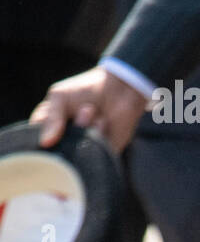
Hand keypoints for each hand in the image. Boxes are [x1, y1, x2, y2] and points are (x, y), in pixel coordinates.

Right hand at [30, 67, 148, 151]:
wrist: (120, 88)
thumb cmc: (86, 89)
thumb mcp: (60, 97)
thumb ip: (51, 118)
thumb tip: (45, 142)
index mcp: (50, 128)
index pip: (38, 142)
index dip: (42, 137)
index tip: (53, 123)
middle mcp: (67, 141)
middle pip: (58, 149)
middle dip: (67, 130)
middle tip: (80, 109)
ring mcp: (85, 147)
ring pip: (78, 150)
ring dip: (84, 128)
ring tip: (90, 109)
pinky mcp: (104, 152)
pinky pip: (97, 153)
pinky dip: (99, 135)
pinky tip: (103, 121)